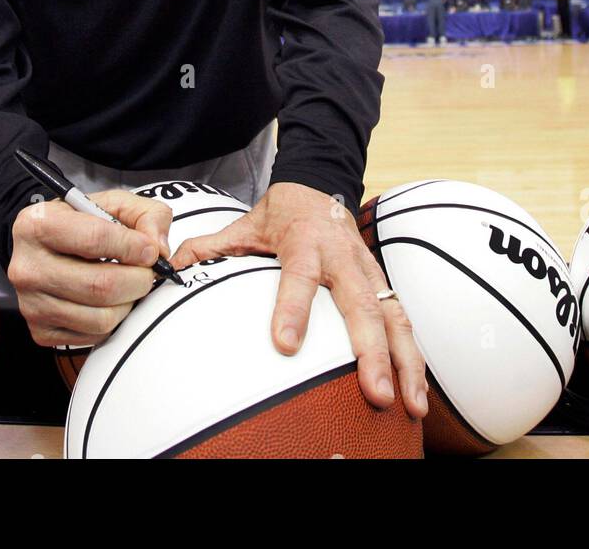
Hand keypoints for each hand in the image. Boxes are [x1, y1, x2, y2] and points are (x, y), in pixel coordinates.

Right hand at [7, 190, 171, 347]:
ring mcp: (31, 304)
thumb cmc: (82, 223)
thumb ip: (147, 214)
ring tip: (128, 285)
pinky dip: (113, 321)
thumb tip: (158, 249)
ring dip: (128, 303)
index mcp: (38, 225)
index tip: (150, 250)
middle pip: (100, 286)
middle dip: (138, 280)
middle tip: (147, 272)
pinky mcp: (41, 331)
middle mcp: (27, 267)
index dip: (133, 247)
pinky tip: (109, 301)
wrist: (48, 249)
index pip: (95, 239)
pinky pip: (94, 336)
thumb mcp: (114, 203)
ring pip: (101, 317)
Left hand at [171, 182, 427, 418]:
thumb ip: (211, 247)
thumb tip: (172, 268)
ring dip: (405, 362)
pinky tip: (416, 392)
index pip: (299, 276)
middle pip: (361, 306)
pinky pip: (402, 320)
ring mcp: (369, 271)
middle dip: (371, 352)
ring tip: (410, 404)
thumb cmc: (281, 213)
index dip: (293, 309)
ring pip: (393, 317)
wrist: (321, 184)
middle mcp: (344, 258)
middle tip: (374, 392)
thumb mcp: (245, 224)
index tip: (283, 346)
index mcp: (306, 243)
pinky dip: (412, 356)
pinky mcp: (383, 283)